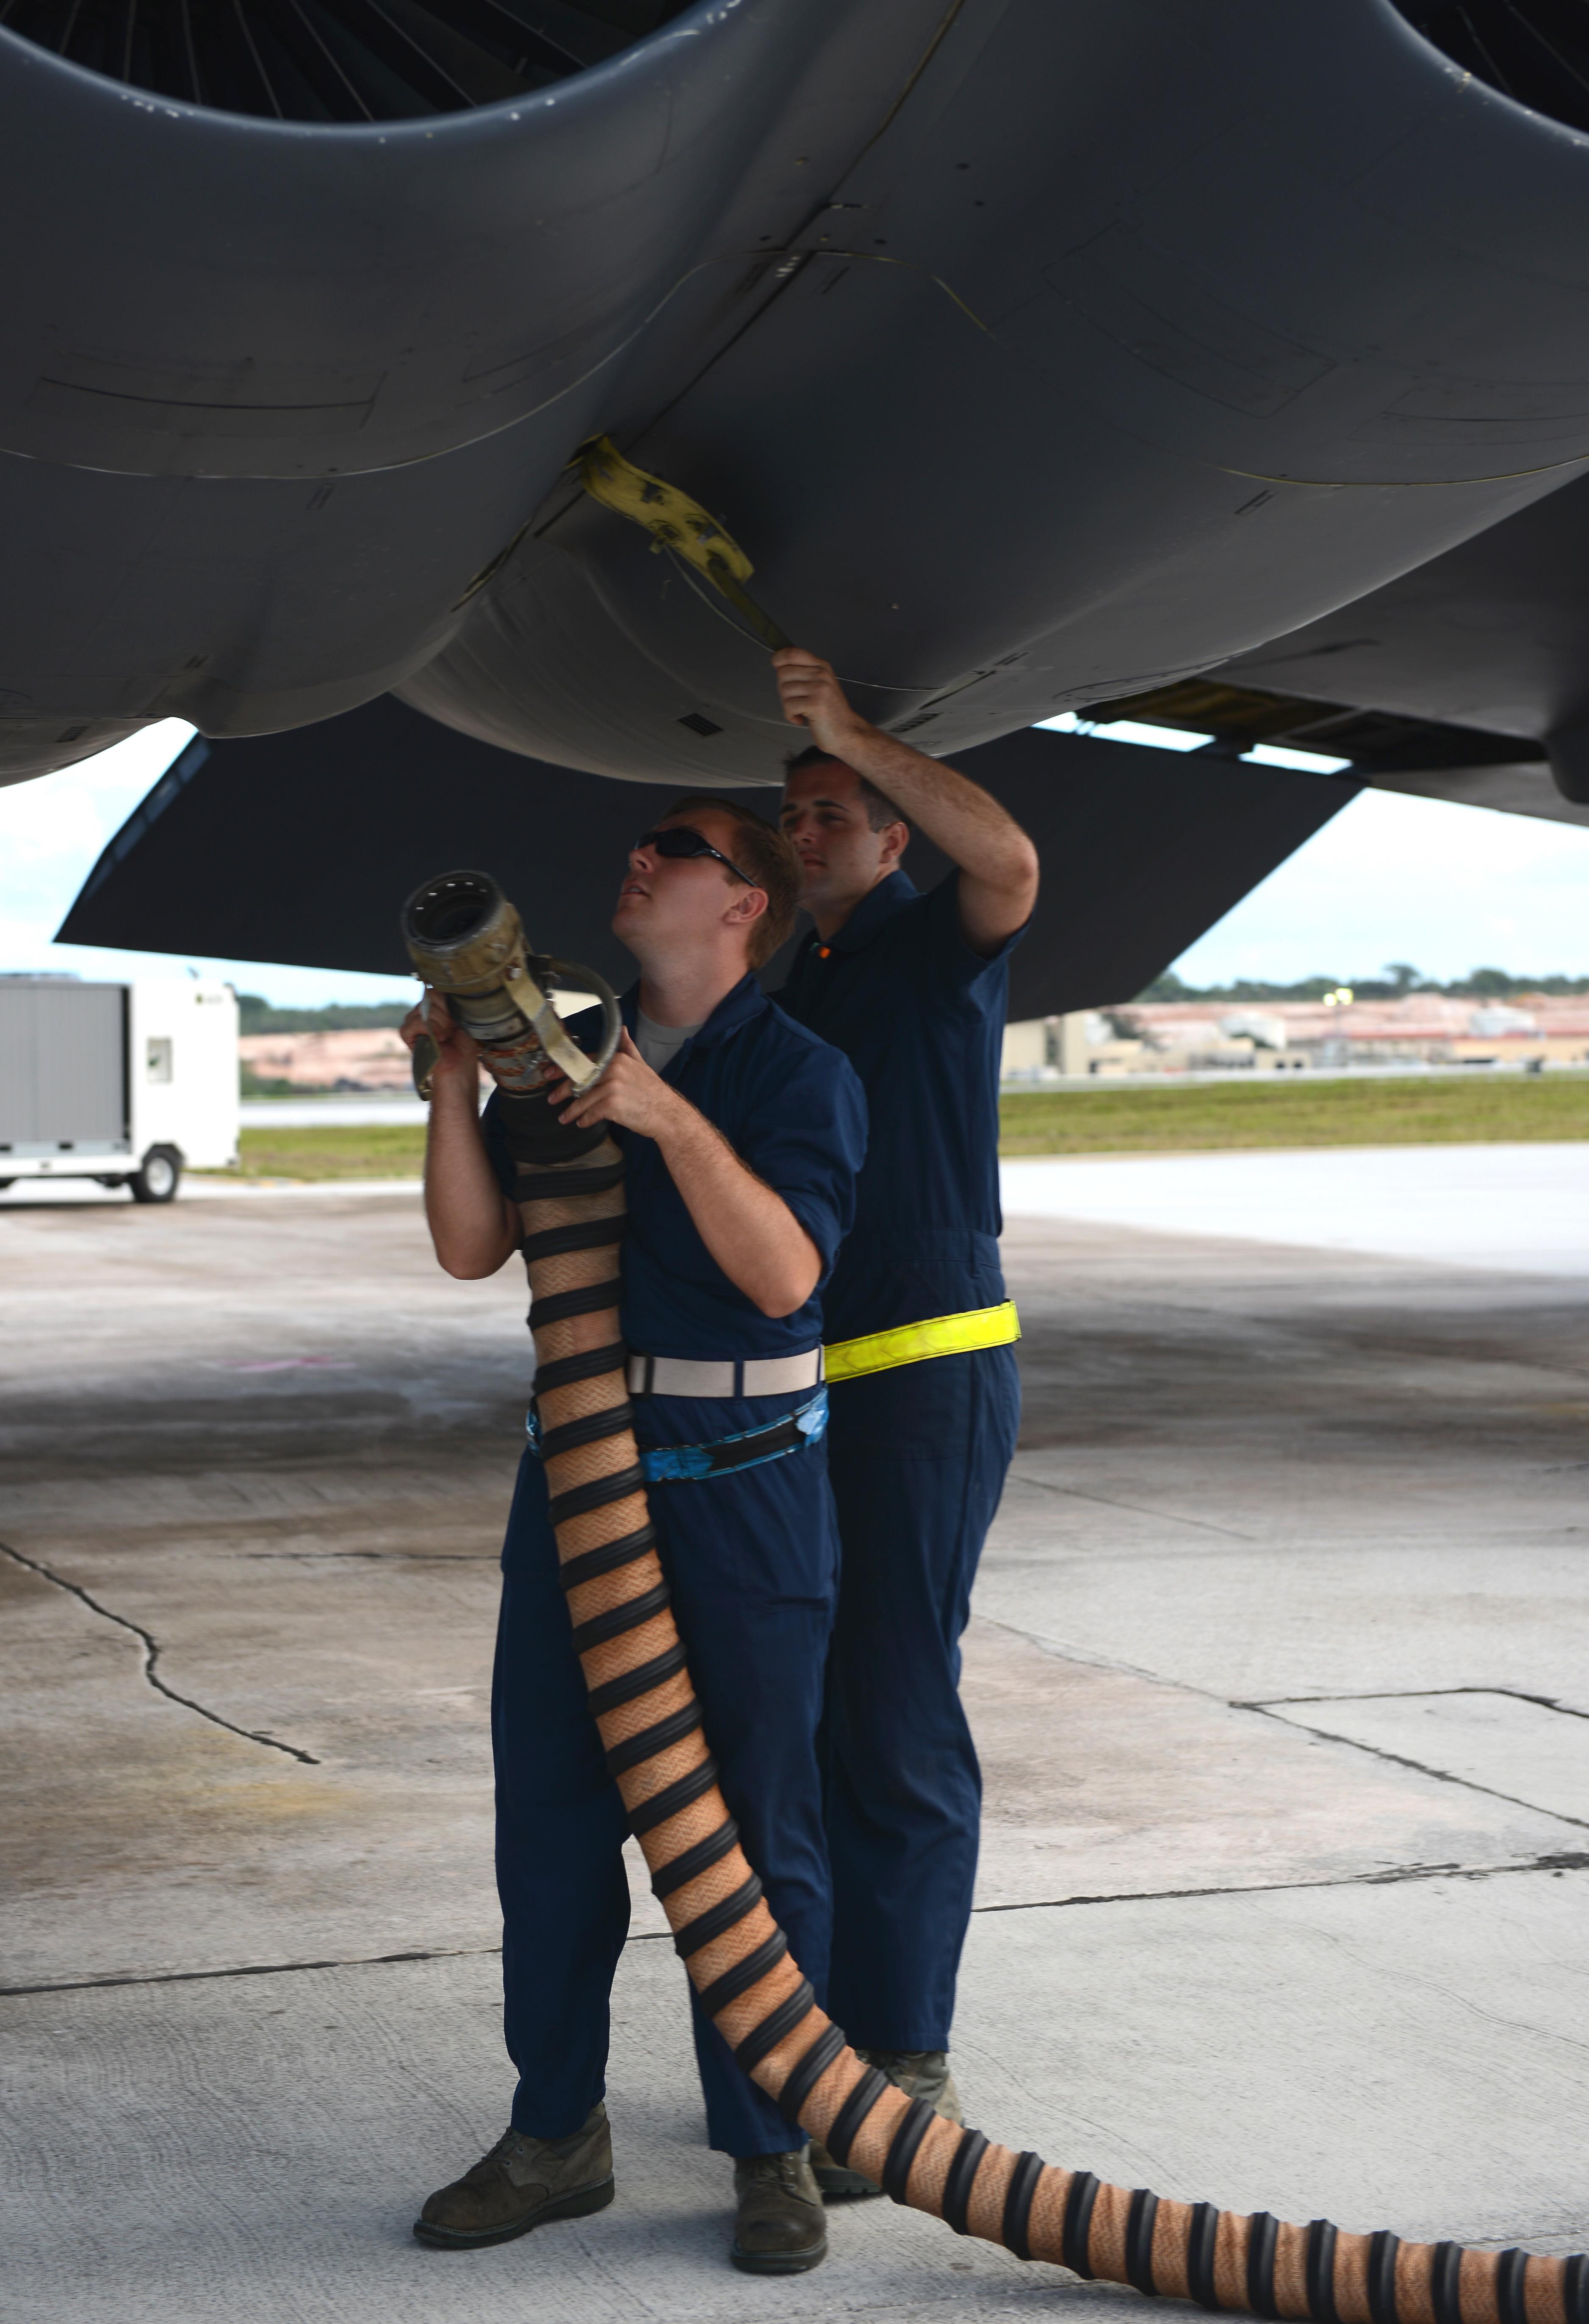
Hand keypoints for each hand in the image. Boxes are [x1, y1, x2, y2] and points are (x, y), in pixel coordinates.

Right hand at [399, 991, 479, 1093]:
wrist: (460, 1067)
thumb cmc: (464, 1046)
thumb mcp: (462, 1018)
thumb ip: (450, 1002)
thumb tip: (438, 989)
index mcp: (437, 1006)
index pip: (435, 990)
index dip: (447, 999)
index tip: (457, 1015)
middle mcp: (424, 1012)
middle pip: (429, 996)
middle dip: (445, 1012)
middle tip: (453, 1028)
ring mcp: (414, 1022)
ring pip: (422, 1010)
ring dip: (439, 1023)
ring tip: (447, 1036)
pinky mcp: (407, 1035)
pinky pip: (409, 1024)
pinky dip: (425, 1029)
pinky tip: (437, 1038)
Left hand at [548, 1029, 682, 1141]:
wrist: (667, 1113)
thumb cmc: (653, 1091)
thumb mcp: (640, 1064)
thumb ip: (627, 1047)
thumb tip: (623, 1030)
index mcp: (616, 1059)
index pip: (583, 1062)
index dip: (564, 1069)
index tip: (550, 1074)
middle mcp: (613, 1070)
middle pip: (579, 1080)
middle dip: (562, 1090)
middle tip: (551, 1099)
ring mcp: (612, 1088)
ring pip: (583, 1100)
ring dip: (571, 1111)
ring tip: (564, 1117)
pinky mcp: (612, 1105)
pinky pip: (591, 1113)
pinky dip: (585, 1120)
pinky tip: (581, 1123)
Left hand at [772, 646, 873, 761]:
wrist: (847, 732)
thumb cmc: (830, 712)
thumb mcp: (820, 685)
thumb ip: (803, 673)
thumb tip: (779, 665)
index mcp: (821, 666)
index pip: (793, 653)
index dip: (779, 657)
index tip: (776, 664)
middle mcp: (821, 674)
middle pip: (784, 673)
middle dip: (783, 690)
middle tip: (796, 701)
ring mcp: (819, 688)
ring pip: (784, 690)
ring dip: (787, 705)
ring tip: (800, 711)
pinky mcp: (816, 703)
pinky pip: (789, 706)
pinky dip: (791, 716)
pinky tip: (801, 718)